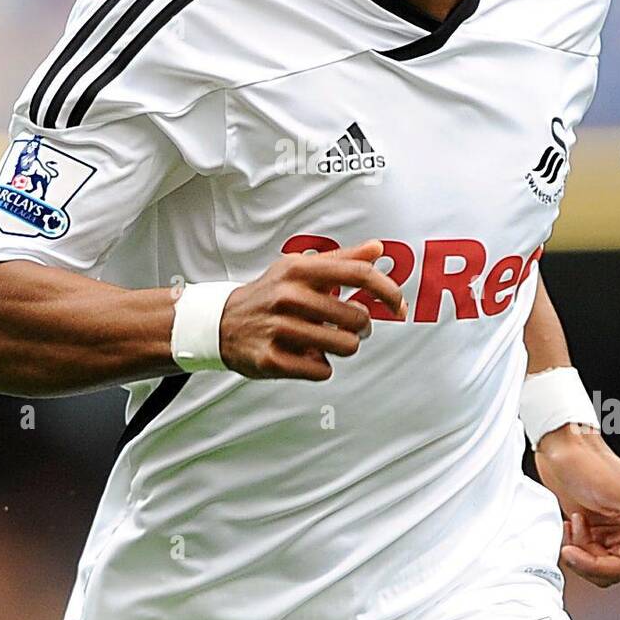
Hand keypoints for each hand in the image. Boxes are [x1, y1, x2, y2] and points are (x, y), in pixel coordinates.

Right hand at [219, 239, 406, 379]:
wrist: (220, 323)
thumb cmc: (270, 293)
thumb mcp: (299, 268)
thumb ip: (341, 259)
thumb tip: (378, 249)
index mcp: (298, 269)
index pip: (358, 273)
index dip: (387, 290)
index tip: (398, 305)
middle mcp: (287, 295)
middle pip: (356, 317)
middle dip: (362, 327)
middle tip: (354, 328)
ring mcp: (277, 328)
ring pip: (343, 345)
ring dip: (343, 347)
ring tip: (328, 340)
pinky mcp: (270, 359)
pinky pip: (320, 369)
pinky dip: (320, 365)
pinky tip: (306, 355)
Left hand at [533, 424, 619, 586]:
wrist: (562, 446)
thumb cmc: (589, 462)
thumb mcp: (617, 491)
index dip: (597, 567)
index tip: (575, 553)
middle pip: (610, 571)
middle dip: (587, 561)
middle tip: (571, 542)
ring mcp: (610, 530)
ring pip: (596, 565)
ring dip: (579, 551)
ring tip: (574, 524)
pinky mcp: (594, 527)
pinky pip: (585, 553)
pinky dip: (573, 544)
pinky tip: (570, 523)